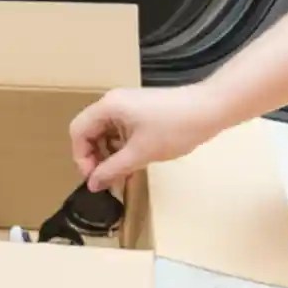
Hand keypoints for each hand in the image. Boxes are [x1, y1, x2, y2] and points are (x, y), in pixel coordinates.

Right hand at [69, 85, 225, 191]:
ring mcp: (127, 105)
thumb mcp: (140, 153)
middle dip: (94, 157)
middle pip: (90, 131)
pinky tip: (133, 161)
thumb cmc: (173, 129)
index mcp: (108, 107)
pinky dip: (122, 147)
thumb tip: (93, 184)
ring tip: (122, 173)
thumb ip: (112, 169)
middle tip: (108, 179)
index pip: (78, 131)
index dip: (81, 158)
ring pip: (105, 132)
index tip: (95, 179)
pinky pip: (120, 130)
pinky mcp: (140, 110)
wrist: (210, 109)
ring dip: (108, 154)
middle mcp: (113, 102)